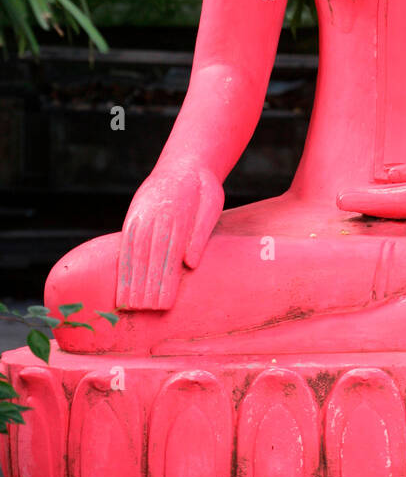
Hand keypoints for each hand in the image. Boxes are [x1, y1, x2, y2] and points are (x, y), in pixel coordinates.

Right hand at [116, 161, 223, 310]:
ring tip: (130, 306)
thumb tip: (190, 264)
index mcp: (178, 214)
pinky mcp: (132, 217)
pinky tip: (122, 283)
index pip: (169, 254)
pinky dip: (123, 266)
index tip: (164, 304)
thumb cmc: (202, 190)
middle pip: (149, 257)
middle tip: (146, 313)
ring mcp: (141, 216)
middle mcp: (155, 216)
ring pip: (134, 253)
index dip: (164, 281)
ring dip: (131, 280)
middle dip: (146, 286)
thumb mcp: (211, 203)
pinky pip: (126, 245)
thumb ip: (200, 233)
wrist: (184, 163)